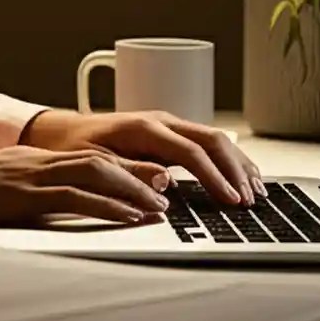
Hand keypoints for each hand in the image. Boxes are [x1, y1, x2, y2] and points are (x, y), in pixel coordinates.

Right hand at [0, 146, 172, 230]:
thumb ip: (22, 201)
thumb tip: (44, 220)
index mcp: (29, 161)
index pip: (86, 159)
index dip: (123, 168)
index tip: (150, 180)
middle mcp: (34, 161)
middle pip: (99, 160)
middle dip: (137, 174)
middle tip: (167, 190)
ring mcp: (27, 175)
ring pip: (93, 173)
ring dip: (131, 189)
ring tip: (157, 205)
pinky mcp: (18, 194)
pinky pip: (71, 198)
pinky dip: (105, 206)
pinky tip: (125, 217)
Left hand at [19, 109, 265, 206]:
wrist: (63, 133)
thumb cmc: (75, 149)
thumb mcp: (95, 164)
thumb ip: (129, 173)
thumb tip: (165, 182)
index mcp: (144, 128)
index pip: (190, 151)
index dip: (214, 176)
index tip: (230, 198)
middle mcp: (161, 121)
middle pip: (211, 140)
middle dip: (234, 169)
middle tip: (250, 199)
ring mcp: (167, 124)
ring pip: (213, 139)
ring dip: (237, 163)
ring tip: (256, 189)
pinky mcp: (169, 133)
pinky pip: (205, 143)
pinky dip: (227, 158)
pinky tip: (242, 174)